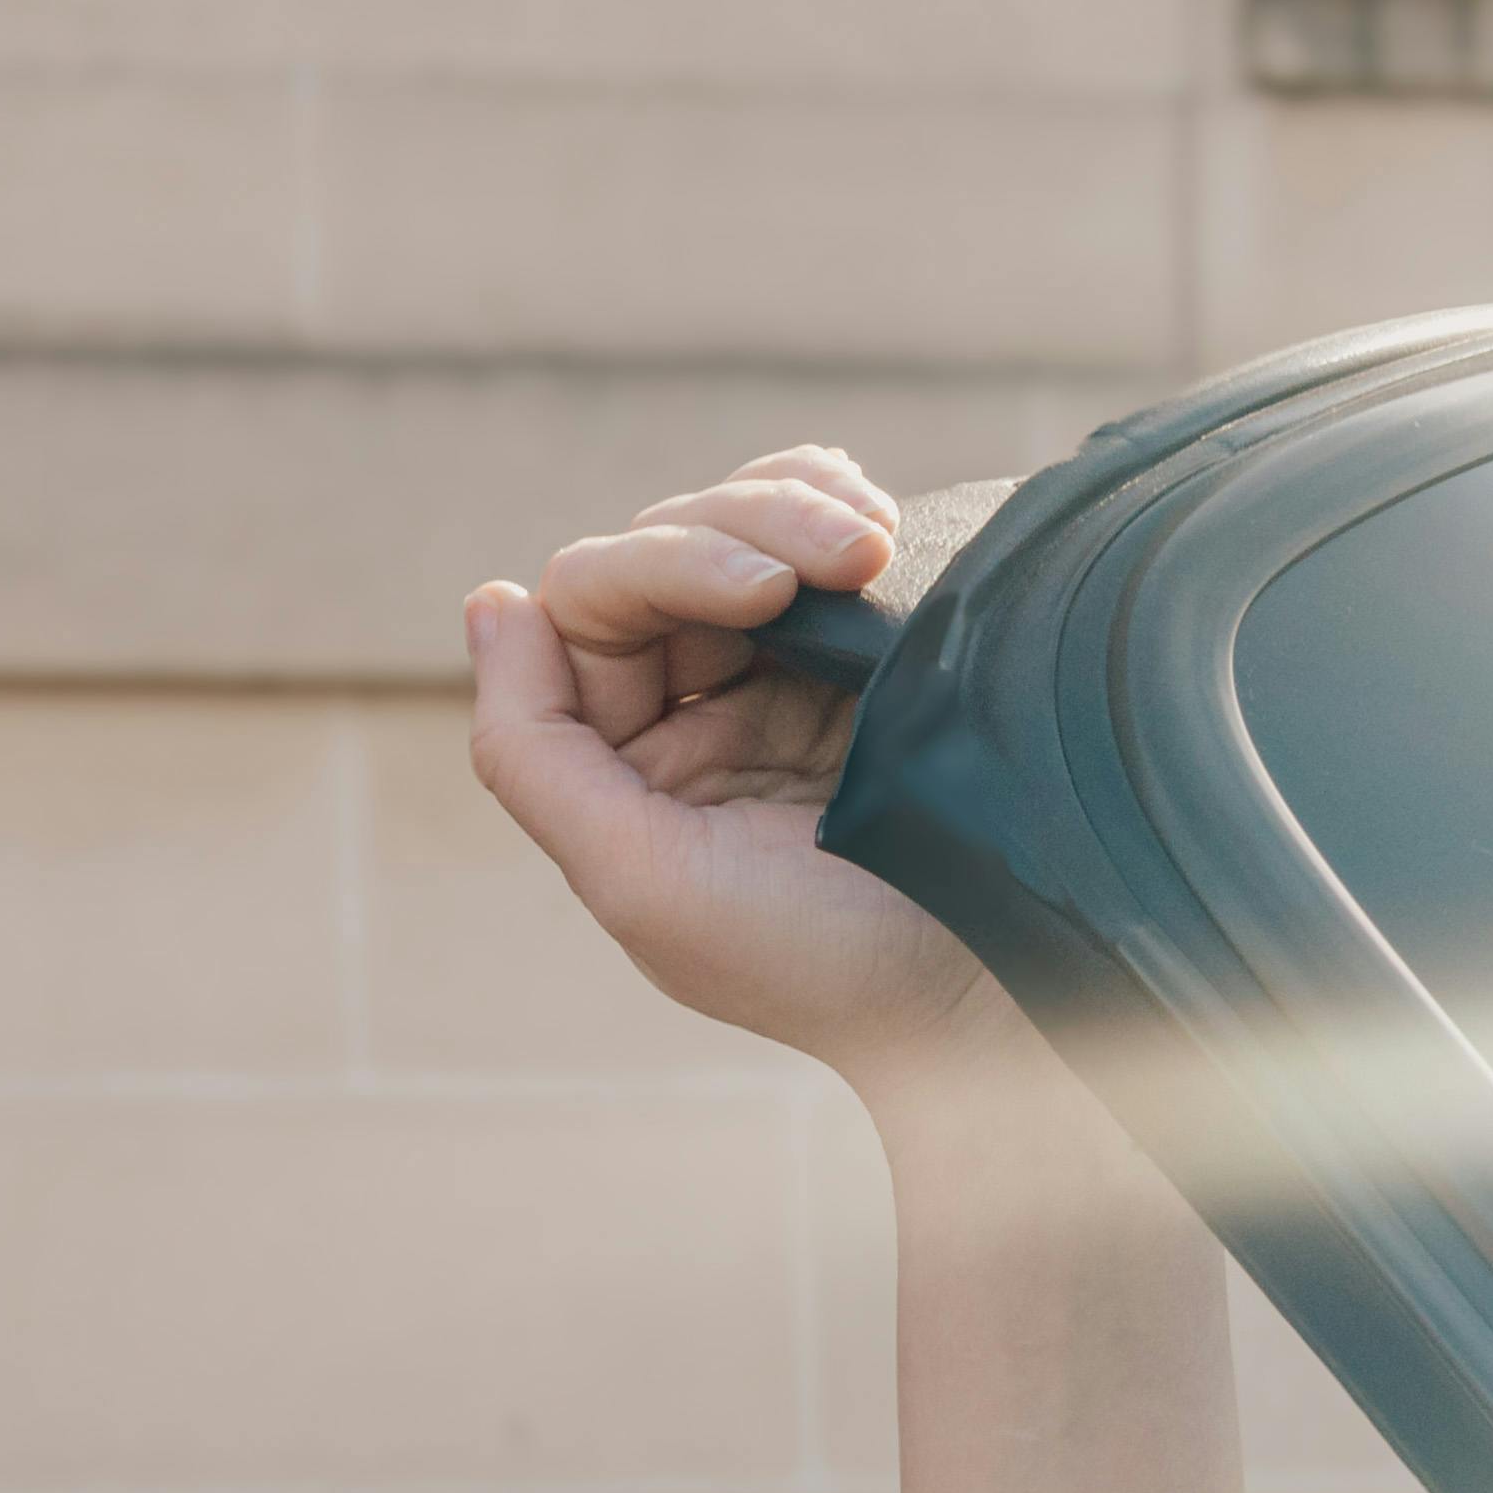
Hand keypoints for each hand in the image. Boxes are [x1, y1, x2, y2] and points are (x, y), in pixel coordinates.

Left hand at [463, 449, 999, 1094]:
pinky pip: (821, 535)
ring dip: (793, 509)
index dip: (658, 571)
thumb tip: (491, 605)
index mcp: (626, 768)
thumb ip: (535, 751)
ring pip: (739, 528)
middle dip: (740, 529)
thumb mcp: (641, 877)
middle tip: (847, 552)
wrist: (1001, 992)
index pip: (590, 611)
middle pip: (662, 554)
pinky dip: (833, 500)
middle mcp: (695, 715)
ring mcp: (789, 679)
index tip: (759, 590)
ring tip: (872, 540)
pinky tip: (872, 521)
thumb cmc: (821, 960)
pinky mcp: (880, 656)